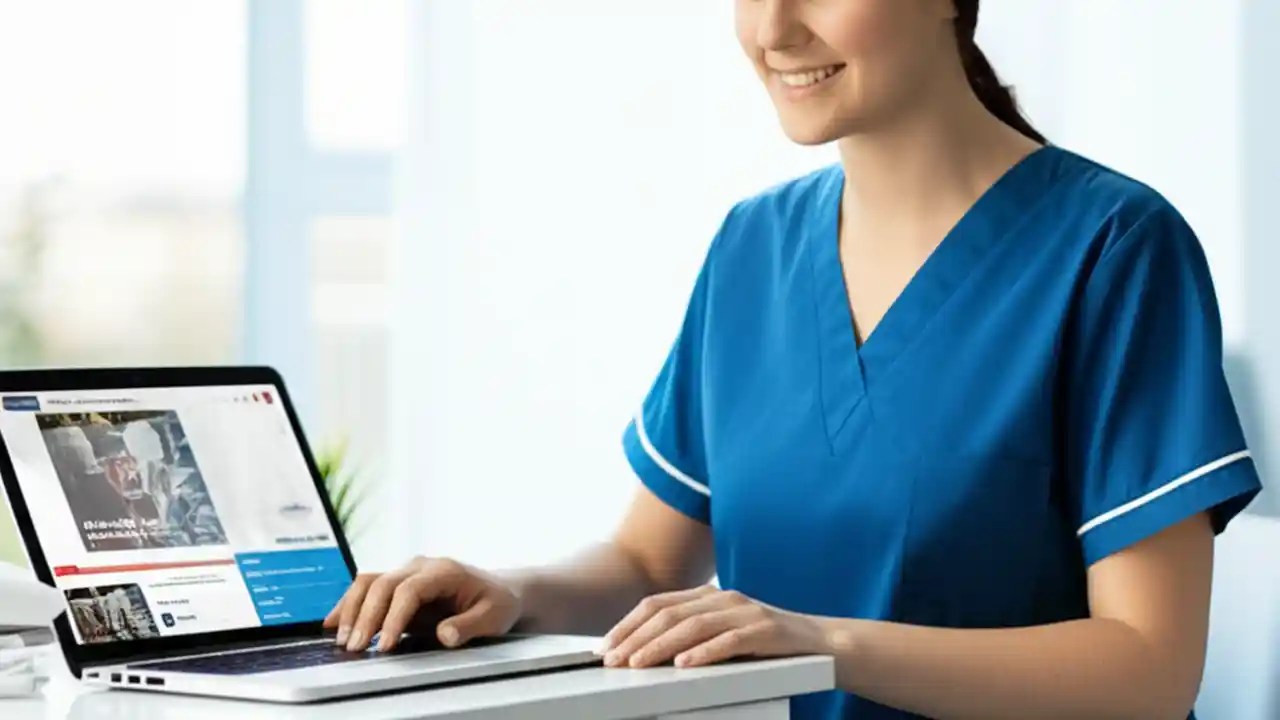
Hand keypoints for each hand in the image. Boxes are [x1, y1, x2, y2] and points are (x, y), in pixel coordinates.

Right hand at [322, 556, 520, 652]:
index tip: (385, 645)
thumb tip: (444, 634)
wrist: (499, 590)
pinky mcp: (397, 584)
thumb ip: (470, 625)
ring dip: (351, 609)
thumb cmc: (498, 602)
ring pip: (369, 582)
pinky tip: (333, 624)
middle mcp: (420, 566)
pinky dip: (348, 604)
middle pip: (383, 584)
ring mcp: (407, 572)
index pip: (409, 590)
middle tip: (356, 648)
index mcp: (444, 571)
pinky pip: (367, 588)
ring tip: (342, 640)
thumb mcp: (494, 616)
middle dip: (366, 617)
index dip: (393, 618)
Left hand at [599, 585, 827, 668]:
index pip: (657, 605)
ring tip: (639, 664)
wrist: (820, 643)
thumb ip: (690, 634)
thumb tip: (643, 652)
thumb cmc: (766, 643)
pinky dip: (704, 653)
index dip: (628, 624)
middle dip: (635, 637)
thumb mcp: (721, 633)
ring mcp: (745, 611)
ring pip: (693, 626)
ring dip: (660, 646)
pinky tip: (685, 664)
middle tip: (613, 659)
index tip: (606, 646)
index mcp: (707, 596)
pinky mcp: (766, 630)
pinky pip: (730, 641)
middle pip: (669, 613)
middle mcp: (723, 598)